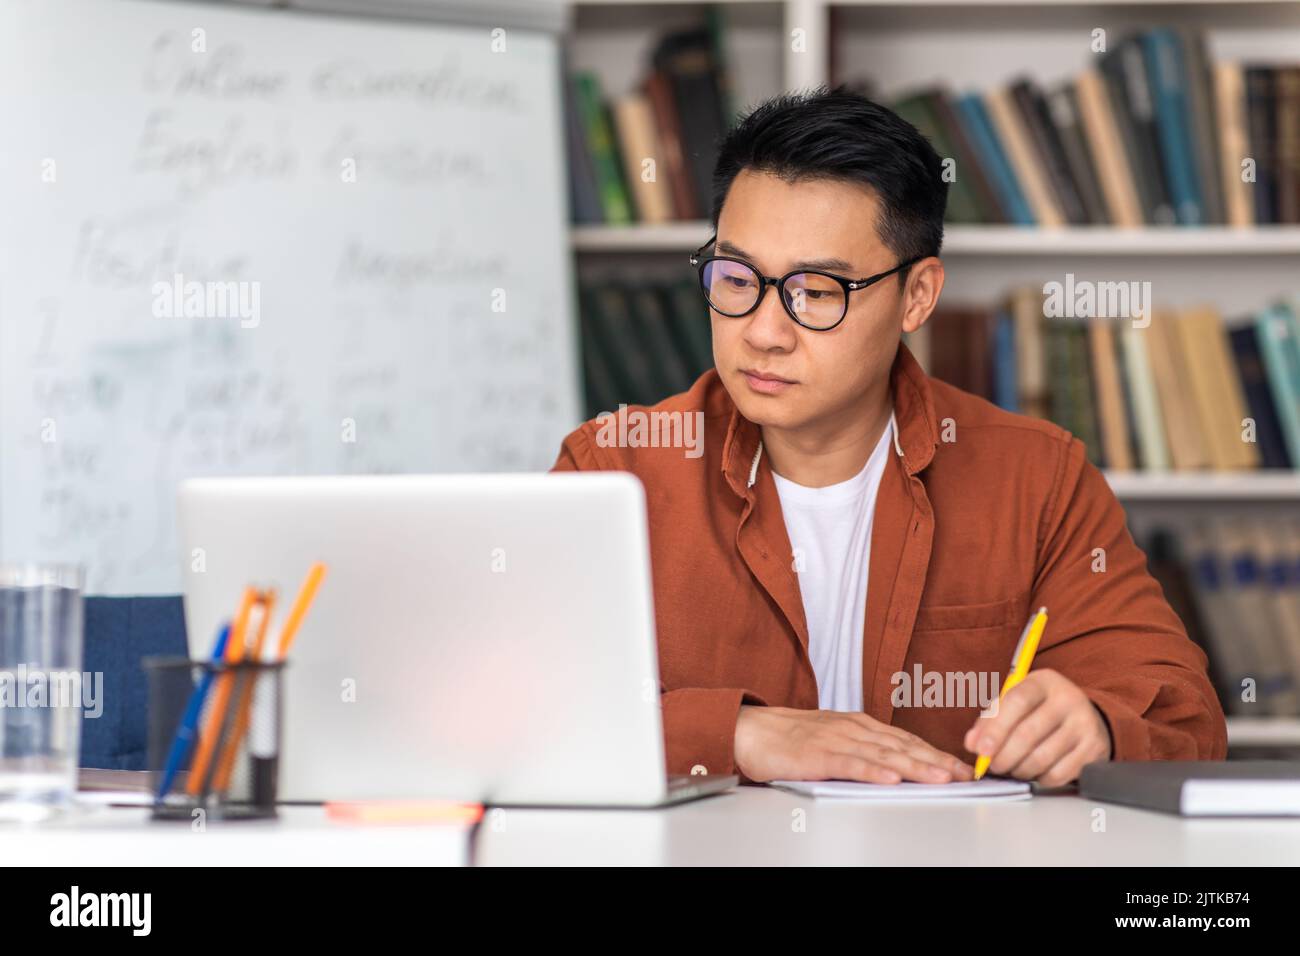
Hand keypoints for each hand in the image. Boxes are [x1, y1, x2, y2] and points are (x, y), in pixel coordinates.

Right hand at [734, 705, 974, 783]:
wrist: (752, 731)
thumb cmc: (792, 740)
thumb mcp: (835, 740)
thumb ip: (863, 751)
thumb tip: (896, 769)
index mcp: (859, 725)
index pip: (906, 740)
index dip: (936, 754)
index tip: (962, 768)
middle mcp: (854, 728)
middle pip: (902, 746)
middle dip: (936, 761)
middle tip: (963, 775)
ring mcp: (837, 739)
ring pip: (883, 754)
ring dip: (914, 767)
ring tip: (940, 778)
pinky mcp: (818, 754)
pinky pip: (850, 764)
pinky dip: (873, 771)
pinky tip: (890, 779)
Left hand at [963, 668, 1112, 786]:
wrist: (1086, 716)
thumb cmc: (1040, 709)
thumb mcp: (1016, 702)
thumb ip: (990, 720)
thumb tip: (973, 744)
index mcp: (1044, 682)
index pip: (1017, 701)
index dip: (995, 728)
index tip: (981, 749)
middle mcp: (1069, 699)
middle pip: (1028, 734)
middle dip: (1003, 756)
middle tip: (993, 766)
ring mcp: (1085, 725)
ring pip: (1042, 758)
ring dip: (1019, 770)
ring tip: (1012, 768)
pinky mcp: (1095, 749)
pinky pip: (1059, 774)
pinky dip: (1040, 778)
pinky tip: (1034, 772)